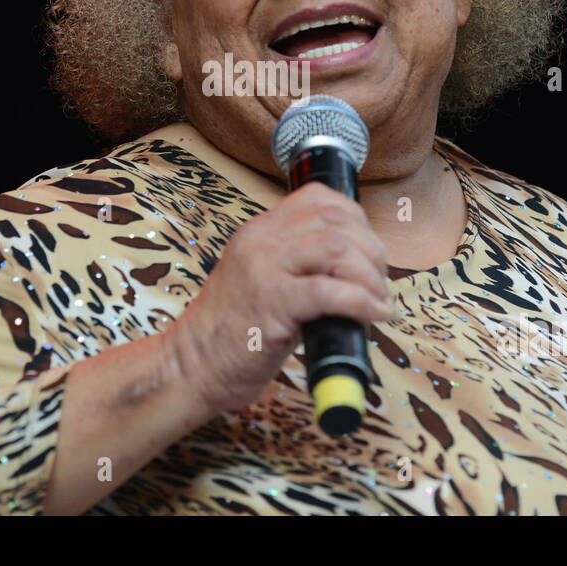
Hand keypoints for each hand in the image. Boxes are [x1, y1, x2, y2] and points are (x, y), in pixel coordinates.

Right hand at [169, 182, 391, 417]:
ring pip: (338, 248)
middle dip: (372, 252)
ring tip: (376, 302)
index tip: (368, 252)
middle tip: (378, 285)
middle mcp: (261, 240)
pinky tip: (371, 317)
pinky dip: (361, 302)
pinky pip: (329, 291)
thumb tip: (355, 270)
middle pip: (337, 221)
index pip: (319, 198)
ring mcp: (264, 269)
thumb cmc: (231, 335)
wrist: (188, 367)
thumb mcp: (262, 282)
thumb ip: (298, 267)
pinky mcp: (271, 303)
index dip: (358, 221)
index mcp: (260, 231)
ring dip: (370, 277)